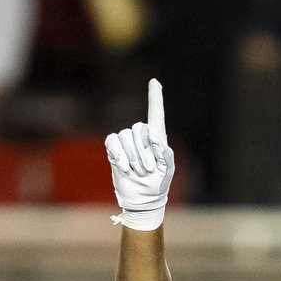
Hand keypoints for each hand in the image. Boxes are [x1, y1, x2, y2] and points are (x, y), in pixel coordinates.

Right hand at [105, 78, 174, 230]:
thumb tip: (159, 141)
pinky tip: (125, 168)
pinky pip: (113, 142)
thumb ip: (167, 156)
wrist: (142, 198)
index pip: (156, 114)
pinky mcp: (114, 149)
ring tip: (138, 172)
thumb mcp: (168, 171)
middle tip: (148, 169)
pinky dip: (119, 155)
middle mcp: (141, 136)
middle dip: (144, 151)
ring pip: (126, 137)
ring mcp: (126, 142)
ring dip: (133, 157)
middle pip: (139, 129)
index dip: (155, 98)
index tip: (155, 82)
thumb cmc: (158, 184)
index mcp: (157, 138)